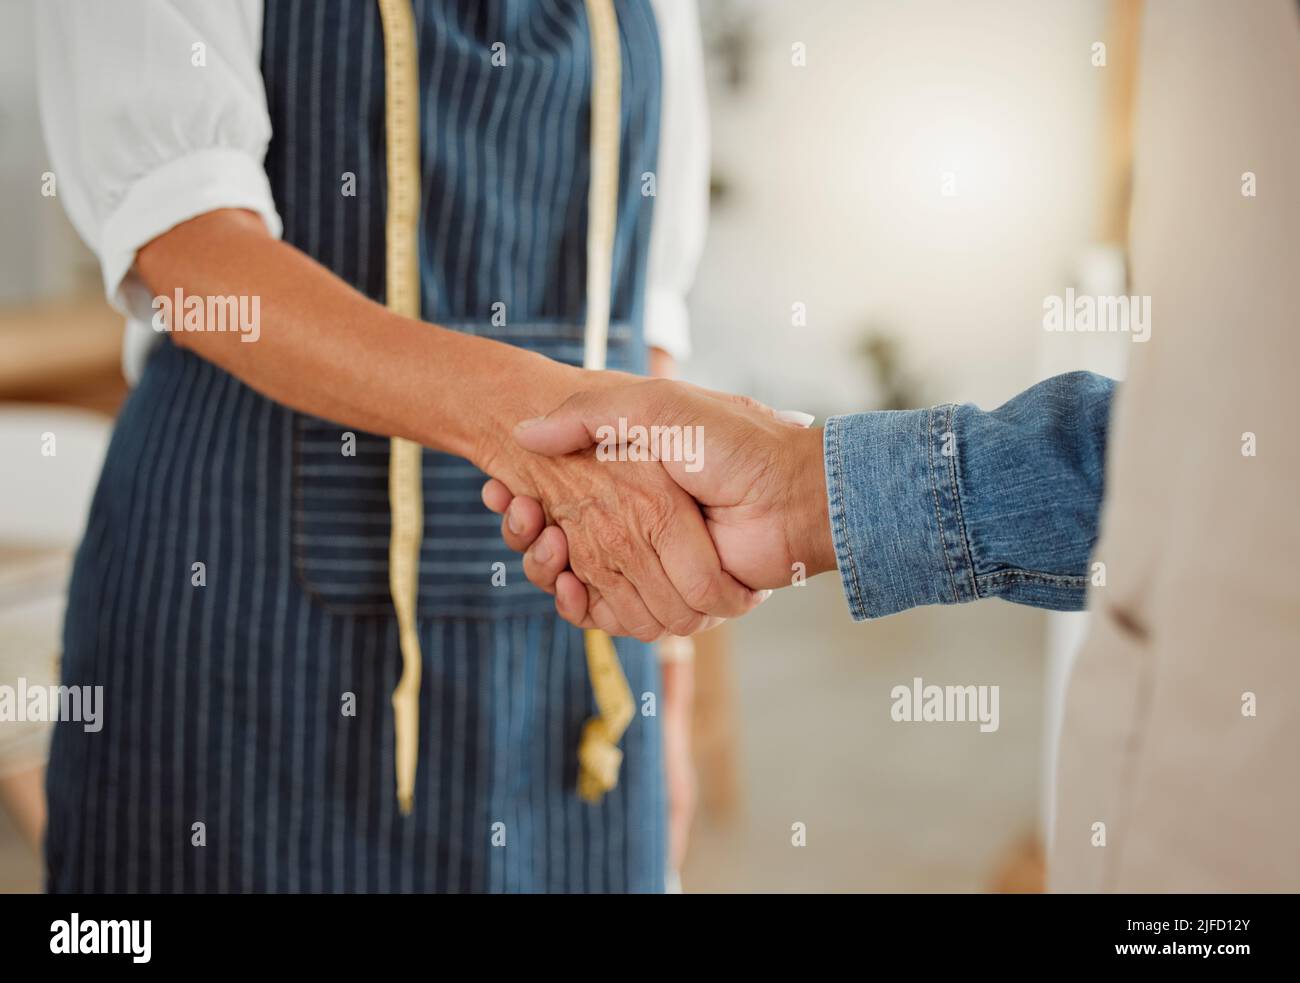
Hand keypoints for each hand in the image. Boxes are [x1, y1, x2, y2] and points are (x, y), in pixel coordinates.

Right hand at [482, 378, 836, 626]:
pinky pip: (608, 614)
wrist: (792, 492)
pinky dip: (578, 605)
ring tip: (540, 535)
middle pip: (558, 543)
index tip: (504, 490)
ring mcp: (650, 563)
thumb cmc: (732, 442)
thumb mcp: (656, 407)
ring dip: (546, 564)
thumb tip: (524, 431)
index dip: (528, 501)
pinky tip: (563, 579)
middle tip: (514, 507)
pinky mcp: (666, 599)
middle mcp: (637, 524)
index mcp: (633, 482)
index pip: (559, 499)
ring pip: (575, 579)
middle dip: (528, 531)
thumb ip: (590, 415)